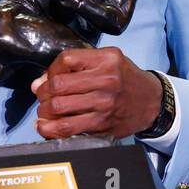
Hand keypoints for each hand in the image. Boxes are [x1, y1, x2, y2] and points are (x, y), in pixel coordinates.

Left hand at [31, 47, 161, 140]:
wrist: (151, 101)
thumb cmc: (124, 78)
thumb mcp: (107, 61)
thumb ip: (76, 67)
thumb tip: (38, 83)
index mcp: (106, 59)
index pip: (66, 60)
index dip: (51, 70)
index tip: (50, 78)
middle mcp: (106, 80)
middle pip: (58, 85)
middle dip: (44, 92)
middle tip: (44, 96)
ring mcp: (105, 104)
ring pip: (59, 107)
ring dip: (44, 110)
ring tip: (46, 110)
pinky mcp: (102, 124)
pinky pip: (68, 128)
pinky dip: (49, 129)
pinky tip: (45, 126)